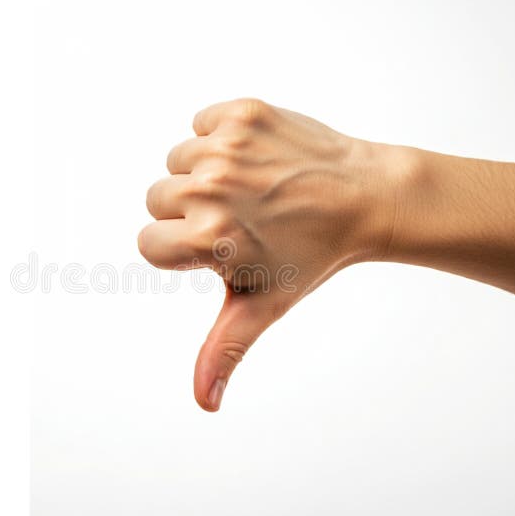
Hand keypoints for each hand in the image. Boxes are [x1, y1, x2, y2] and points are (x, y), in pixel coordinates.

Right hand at [139, 98, 404, 411]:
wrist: (365, 197)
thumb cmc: (310, 257)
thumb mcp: (262, 306)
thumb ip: (224, 351)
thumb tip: (204, 404)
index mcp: (207, 237)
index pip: (148, 243)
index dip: (182, 250)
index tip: (222, 246)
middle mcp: (210, 187)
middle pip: (156, 199)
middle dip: (190, 211)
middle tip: (242, 217)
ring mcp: (227, 146)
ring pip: (178, 161)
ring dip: (205, 174)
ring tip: (252, 187)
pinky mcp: (243, 112)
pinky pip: (201, 124)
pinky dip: (221, 138)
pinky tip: (257, 159)